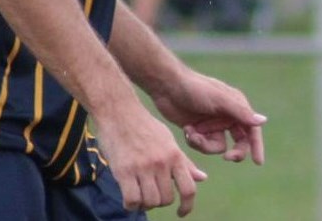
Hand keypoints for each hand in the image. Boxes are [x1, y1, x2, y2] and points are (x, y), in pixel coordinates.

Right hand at [96, 102, 209, 216]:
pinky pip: (132, 200)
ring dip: (145, 203)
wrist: (118, 111)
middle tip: (151, 194)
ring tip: (139, 194)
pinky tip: (129, 199)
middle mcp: (161, 162)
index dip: (187, 206)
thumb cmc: (144, 126)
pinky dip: (131, 205)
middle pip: (167, 198)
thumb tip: (203, 178)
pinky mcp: (124, 171)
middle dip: (160, 201)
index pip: (189, 188)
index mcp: (174, 155)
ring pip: (151, 201)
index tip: (181, 213)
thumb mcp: (168, 141)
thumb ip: (184, 162)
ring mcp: (143, 167)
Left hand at [152, 71, 267, 165]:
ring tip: (192, 132)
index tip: (258, 162)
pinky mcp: (199, 130)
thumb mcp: (219, 100)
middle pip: (239, 142)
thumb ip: (240, 112)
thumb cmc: (195, 89)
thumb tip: (263, 121)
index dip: (256, 145)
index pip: (251, 129)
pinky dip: (195, 140)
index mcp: (236, 106)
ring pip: (218, 146)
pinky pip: (203, 145)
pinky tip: (186, 129)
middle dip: (233, 151)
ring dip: (205, 143)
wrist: (166, 86)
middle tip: (227, 157)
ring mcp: (213, 124)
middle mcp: (227, 116)